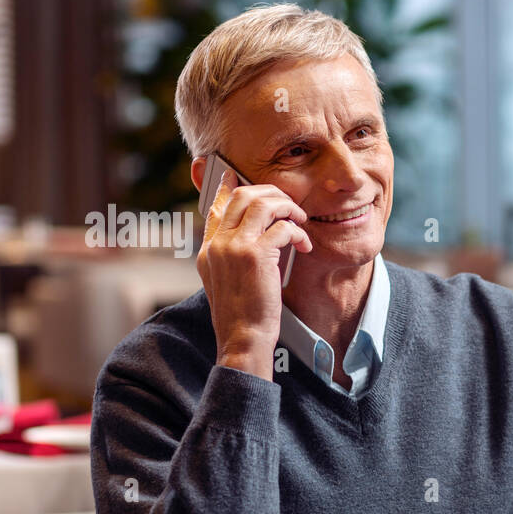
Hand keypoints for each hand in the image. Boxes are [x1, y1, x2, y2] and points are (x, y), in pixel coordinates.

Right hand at [196, 169, 313, 379]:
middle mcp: (217, 244)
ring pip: (263, 204)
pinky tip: (305, 245)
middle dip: (270, 194)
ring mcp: (234, 247)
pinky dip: (298, 232)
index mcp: (208, 250)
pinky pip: (282, 227)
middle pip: (241, 196)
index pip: (215, 207)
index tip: (234, 175)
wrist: (243, 338)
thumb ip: (233, 257)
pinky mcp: (255, 255)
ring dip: (288, 208)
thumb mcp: (228, 282)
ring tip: (300, 222)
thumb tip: (257, 239)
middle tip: (289, 205)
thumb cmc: (242, 317)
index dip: (226, 188)